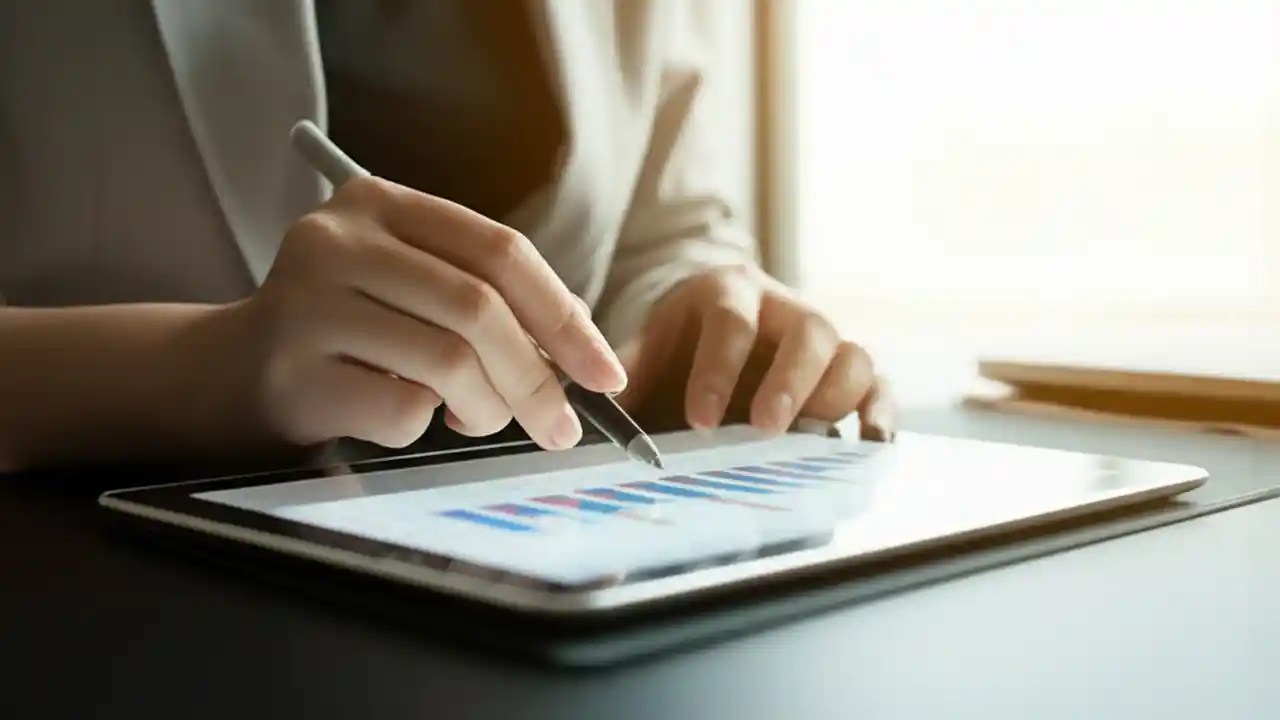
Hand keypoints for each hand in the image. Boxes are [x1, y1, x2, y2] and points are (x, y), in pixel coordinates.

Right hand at [219, 176, 625, 449]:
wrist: (227, 372)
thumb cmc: (347, 332)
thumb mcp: (412, 289)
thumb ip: (488, 300)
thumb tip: (583, 353)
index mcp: (380, 203)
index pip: (500, 251)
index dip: (565, 316)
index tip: (606, 374)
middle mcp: (338, 239)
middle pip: (478, 307)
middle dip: (537, 378)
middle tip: (560, 427)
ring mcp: (307, 302)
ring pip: (447, 359)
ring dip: (486, 409)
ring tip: (477, 421)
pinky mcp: (292, 370)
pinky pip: (401, 408)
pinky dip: (424, 426)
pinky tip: (406, 417)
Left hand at [616, 265, 894, 440]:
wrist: (710, 338)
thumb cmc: (677, 351)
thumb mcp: (645, 356)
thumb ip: (621, 378)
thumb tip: (583, 412)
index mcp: (728, 293)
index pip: (732, 321)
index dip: (718, 369)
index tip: (699, 419)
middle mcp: (784, 308)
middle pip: (809, 330)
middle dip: (788, 382)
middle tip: (763, 427)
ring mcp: (823, 339)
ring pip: (850, 354)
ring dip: (833, 398)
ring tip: (807, 440)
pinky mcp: (847, 371)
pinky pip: (879, 385)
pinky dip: (880, 412)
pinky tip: (870, 442)